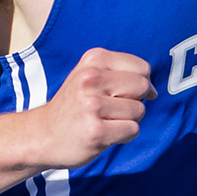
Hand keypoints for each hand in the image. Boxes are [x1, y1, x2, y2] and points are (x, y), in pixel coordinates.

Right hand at [34, 48, 155, 168]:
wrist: (42, 134)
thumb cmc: (73, 105)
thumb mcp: (90, 75)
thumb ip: (121, 74)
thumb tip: (154, 91)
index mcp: (93, 60)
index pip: (142, 67)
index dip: (140, 83)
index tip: (124, 93)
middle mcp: (91, 79)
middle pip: (143, 87)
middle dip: (135, 101)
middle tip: (112, 109)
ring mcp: (92, 105)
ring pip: (139, 111)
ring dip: (128, 120)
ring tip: (105, 121)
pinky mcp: (96, 131)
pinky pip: (132, 130)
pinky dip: (124, 135)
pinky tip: (104, 134)